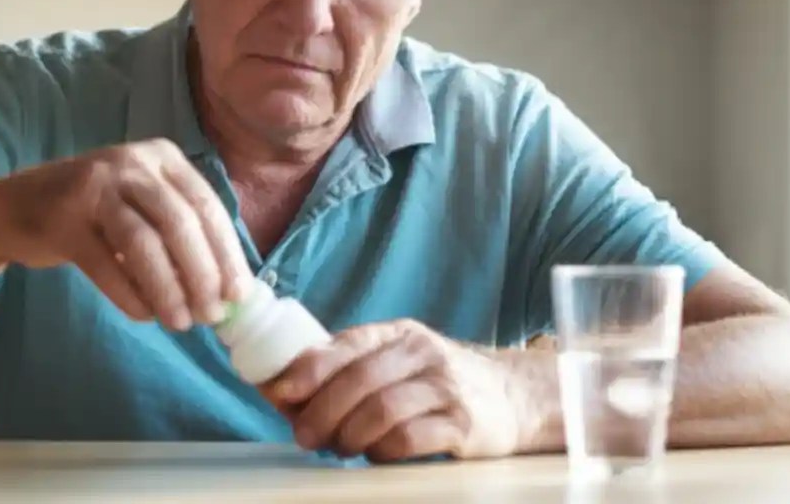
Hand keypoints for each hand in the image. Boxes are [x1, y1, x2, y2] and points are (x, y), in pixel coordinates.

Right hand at [0, 138, 251, 329]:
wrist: (14, 208)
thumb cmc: (96, 213)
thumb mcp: (145, 205)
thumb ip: (183, 234)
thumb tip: (229, 288)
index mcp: (162, 157)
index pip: (207, 206)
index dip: (227, 254)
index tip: (240, 294)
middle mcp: (131, 163)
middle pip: (180, 224)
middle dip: (202, 275)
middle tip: (212, 315)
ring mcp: (94, 187)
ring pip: (144, 244)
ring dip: (168, 290)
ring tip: (180, 323)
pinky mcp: (63, 219)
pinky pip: (106, 265)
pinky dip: (131, 296)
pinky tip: (145, 316)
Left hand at [263, 320, 532, 461]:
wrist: (511, 398)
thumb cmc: (435, 383)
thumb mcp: (395, 363)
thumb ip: (345, 371)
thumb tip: (278, 388)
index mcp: (398, 335)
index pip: (348, 344)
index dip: (310, 367)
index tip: (281, 391)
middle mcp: (423, 354)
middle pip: (361, 380)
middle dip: (323, 411)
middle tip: (305, 436)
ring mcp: (446, 387)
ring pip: (383, 410)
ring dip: (350, 435)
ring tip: (340, 448)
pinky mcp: (463, 424)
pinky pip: (411, 439)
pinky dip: (383, 451)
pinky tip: (376, 455)